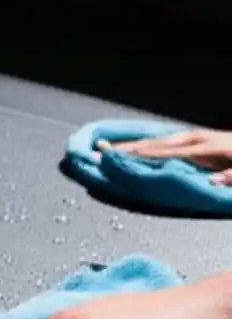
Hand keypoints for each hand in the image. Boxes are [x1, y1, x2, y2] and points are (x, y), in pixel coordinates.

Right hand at [97, 129, 231, 184]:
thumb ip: (230, 177)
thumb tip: (212, 181)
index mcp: (207, 148)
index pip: (166, 153)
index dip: (139, 155)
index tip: (114, 157)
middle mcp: (198, 139)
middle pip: (156, 143)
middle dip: (127, 147)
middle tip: (100, 150)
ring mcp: (198, 137)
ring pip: (160, 140)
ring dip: (134, 144)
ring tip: (110, 147)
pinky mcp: (199, 138)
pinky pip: (168, 140)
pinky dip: (149, 143)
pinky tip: (139, 145)